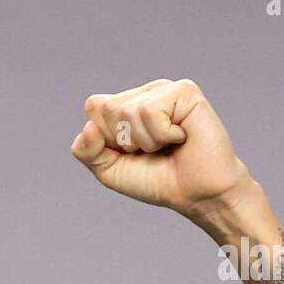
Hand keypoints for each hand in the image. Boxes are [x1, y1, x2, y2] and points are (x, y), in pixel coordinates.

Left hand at [70, 78, 251, 216]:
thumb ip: (87, 151)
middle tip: (152, 150)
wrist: (196, 193)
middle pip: (108, 108)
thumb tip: (88, 127)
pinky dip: (162, 135)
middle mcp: (145, 93)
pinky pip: (151, 112)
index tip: (131, 153)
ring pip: (128, 111)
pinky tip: (181, 137)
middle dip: (125, 141)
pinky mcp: (185, 91)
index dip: (105, 138)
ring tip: (168, 145)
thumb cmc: (157, 180)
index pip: (94, 107)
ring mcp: (165, 90)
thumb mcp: (109, 170)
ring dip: (146, 141)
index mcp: (126, 105)